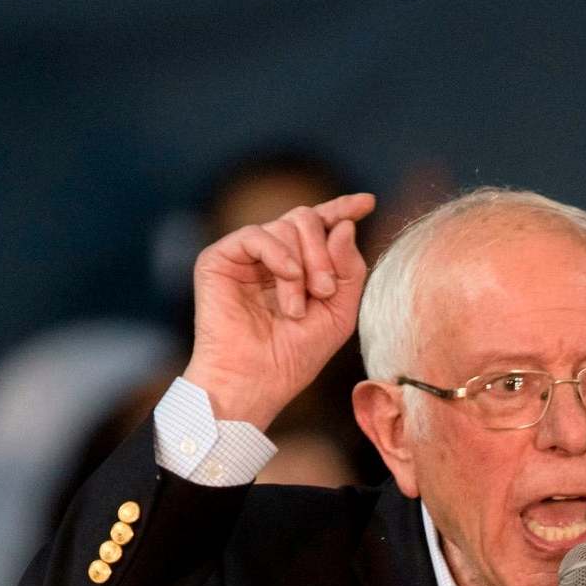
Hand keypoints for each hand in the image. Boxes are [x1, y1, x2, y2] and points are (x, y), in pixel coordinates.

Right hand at [182, 192, 374, 428]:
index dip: (342, 209)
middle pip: (305, 219)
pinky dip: (278, 254)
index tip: (367, 203)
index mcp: (299, 266)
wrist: (255, 382)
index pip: (321, 225)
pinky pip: (255, 235)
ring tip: (297, 308)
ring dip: (302, 267)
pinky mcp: (218, 259)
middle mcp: (271, 256)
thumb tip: (344, 225)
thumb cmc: (294, 356)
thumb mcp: (339, 313)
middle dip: (324, 252)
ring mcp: (244, 256)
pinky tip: (288, 277)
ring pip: (285, 226)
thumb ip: (349, 269)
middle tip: (326, 291)